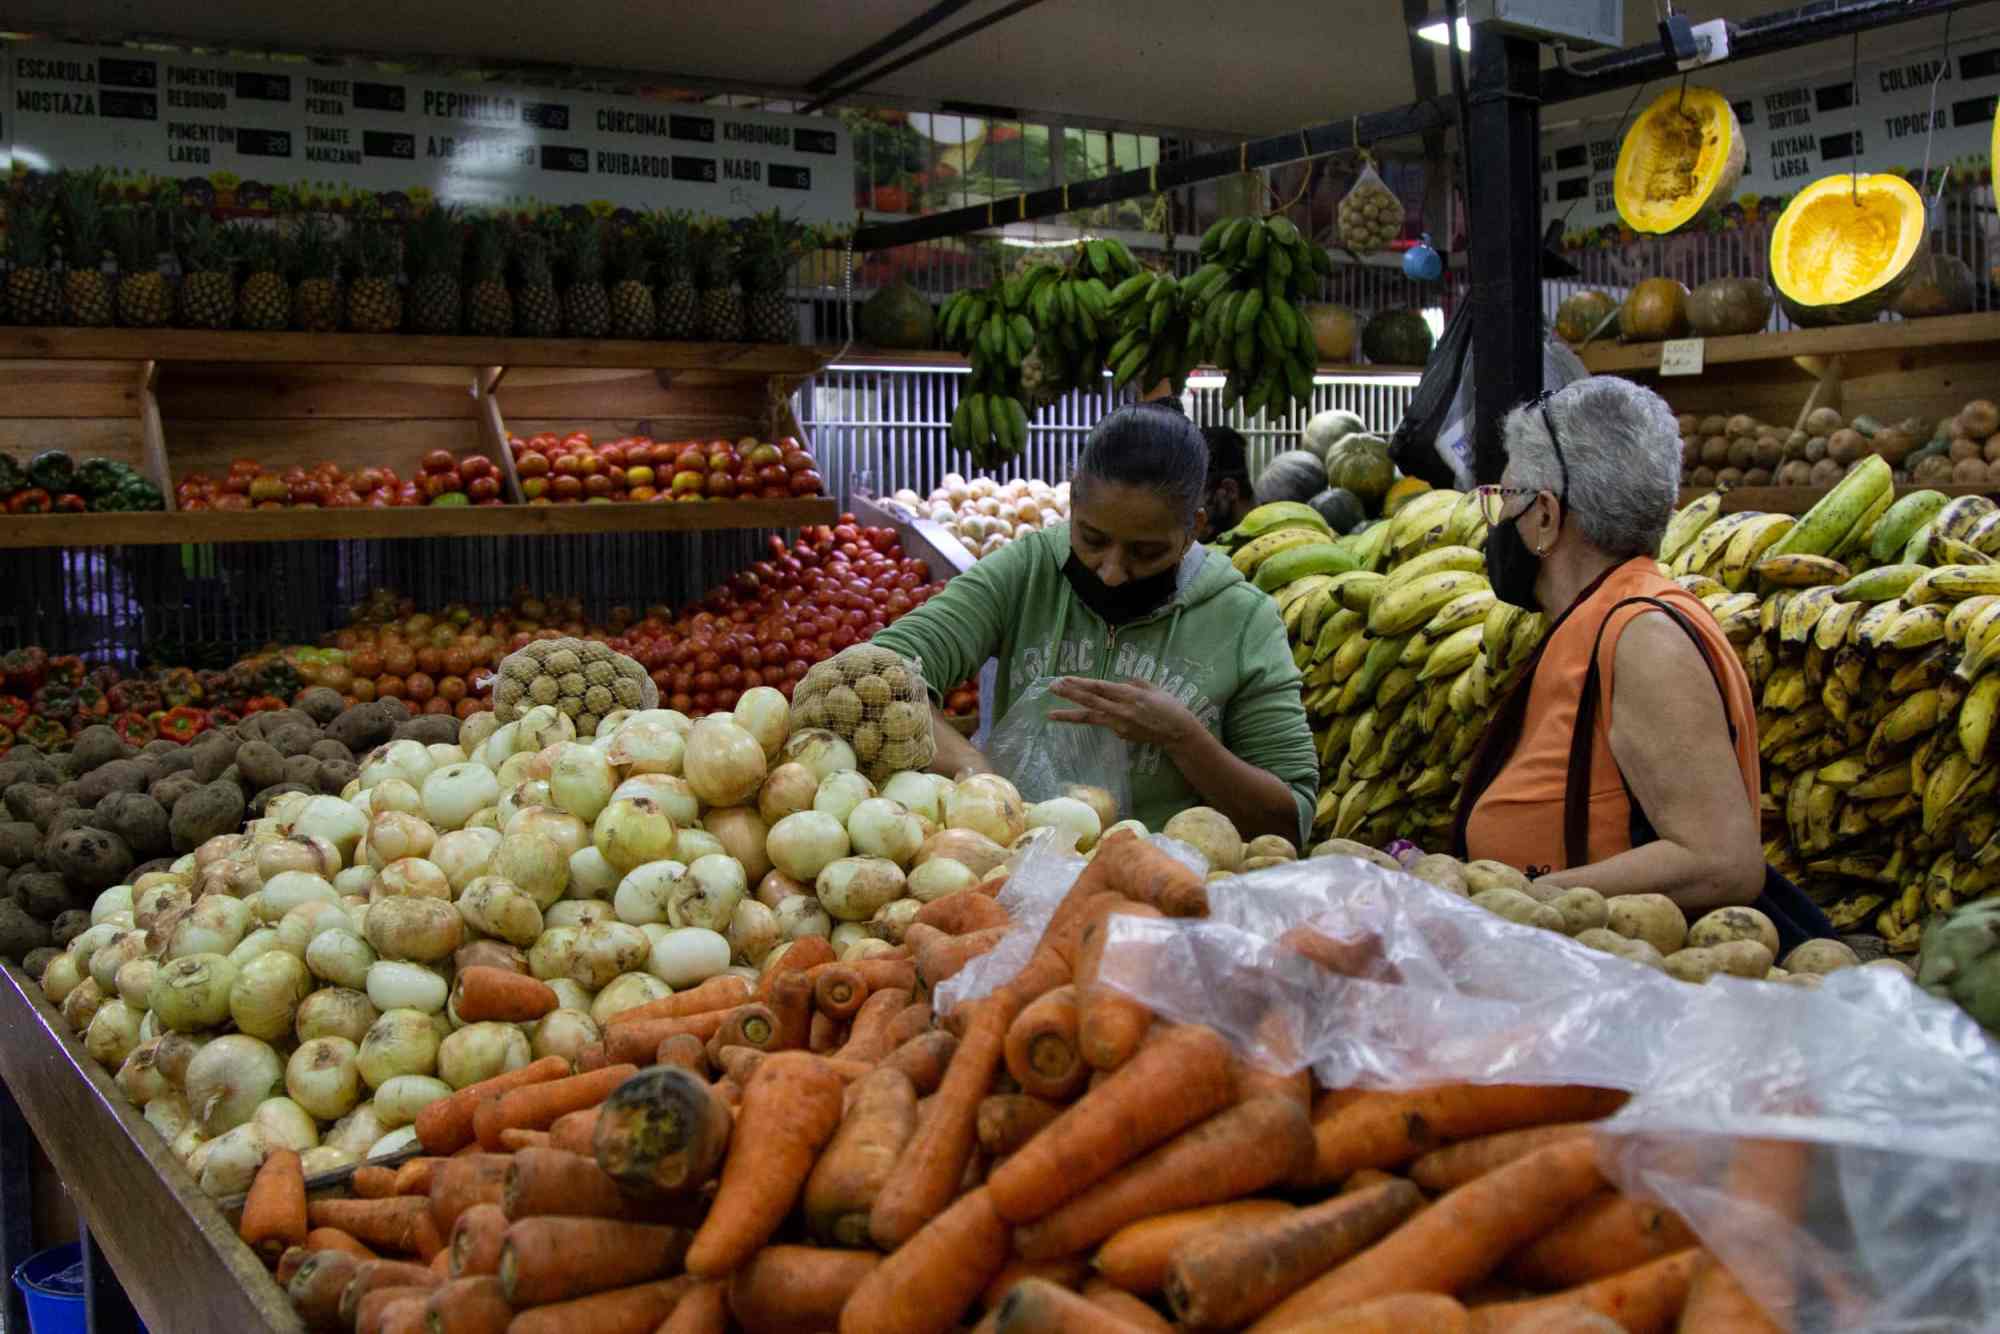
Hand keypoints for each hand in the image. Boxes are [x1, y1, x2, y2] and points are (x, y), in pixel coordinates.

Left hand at [1047, 677, 1200, 749]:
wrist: (1178, 733)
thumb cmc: (1169, 706)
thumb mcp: (1152, 688)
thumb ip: (1134, 683)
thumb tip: (1121, 682)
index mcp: (1129, 694)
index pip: (1099, 687)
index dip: (1080, 683)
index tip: (1064, 679)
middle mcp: (1121, 710)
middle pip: (1090, 701)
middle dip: (1069, 695)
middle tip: (1051, 688)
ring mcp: (1119, 724)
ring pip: (1090, 718)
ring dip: (1069, 715)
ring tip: (1051, 714)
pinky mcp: (1121, 735)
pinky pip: (1107, 723)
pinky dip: (1101, 718)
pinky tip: (1107, 715)